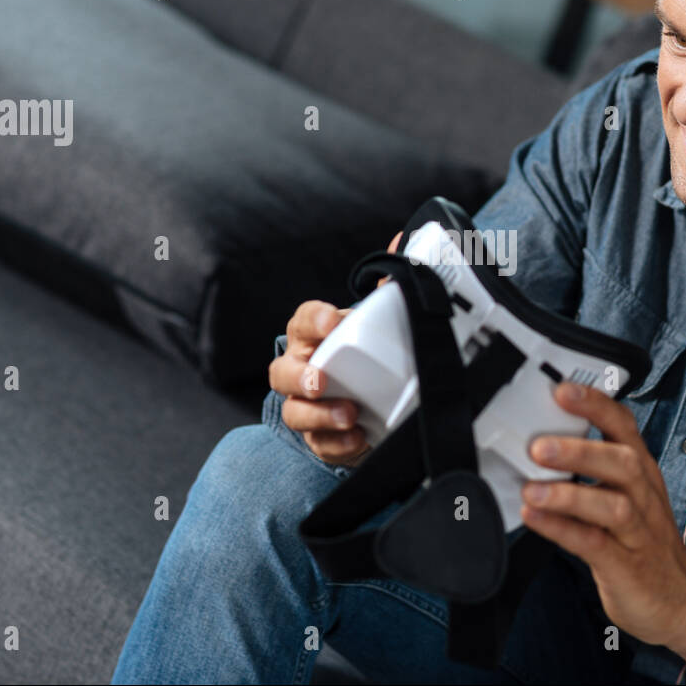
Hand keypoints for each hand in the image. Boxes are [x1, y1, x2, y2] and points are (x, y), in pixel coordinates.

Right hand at [266, 232, 402, 465]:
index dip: (314, 320)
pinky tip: (357, 439)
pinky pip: (319, 444)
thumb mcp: (377, 320)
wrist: (366, 398)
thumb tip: (403, 240)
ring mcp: (306, 406)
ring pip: (294, 412)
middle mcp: (301, 370)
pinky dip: (337, 443)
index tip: (332, 319)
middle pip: (283, 373)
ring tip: (349, 415)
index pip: (302, 321)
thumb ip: (388, 287)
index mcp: (313, 336)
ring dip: (318, 415)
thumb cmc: (364, 352)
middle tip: (323, 379)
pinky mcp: (320, 439)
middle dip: (301, 377)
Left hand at [520, 383, 685, 648]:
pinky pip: (595, 545)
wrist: (683, 600)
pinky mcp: (627, 567)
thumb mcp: (625, 497)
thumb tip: (536, 443)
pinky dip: (562, 529)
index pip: (624, 427)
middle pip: (622, 462)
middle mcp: (643, 496)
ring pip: (612, 505)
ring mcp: (638, 533)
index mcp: (641, 473)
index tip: (562, 389)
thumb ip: (590, 471)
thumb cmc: (645, 543)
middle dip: (580, 450)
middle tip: (538, 446)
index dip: (596, 405)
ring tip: (531, 488)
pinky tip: (534, 518)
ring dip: (569, 495)